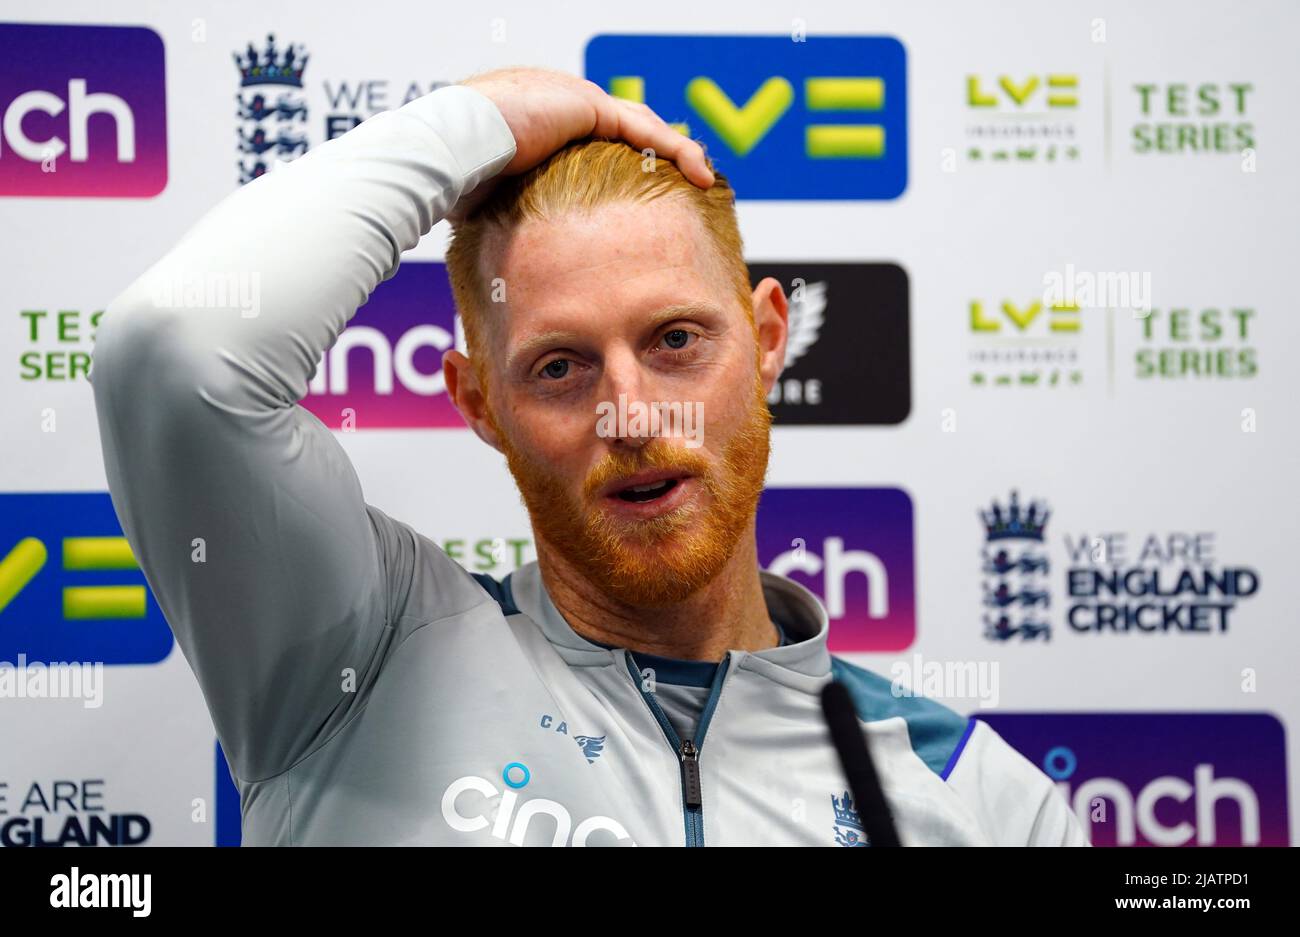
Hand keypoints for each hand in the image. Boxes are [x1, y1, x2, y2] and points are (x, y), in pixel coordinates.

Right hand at [450, 67, 713, 221]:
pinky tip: (698, 172)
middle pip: (622, 127)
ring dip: (675, 151)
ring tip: (702, 178)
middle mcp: (554, 101)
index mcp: (532, 123)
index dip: (622, 165)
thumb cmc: (454, 184)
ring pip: (638, 124)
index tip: (645, 194)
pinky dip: (674, 149)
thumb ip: (513, 219)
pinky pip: (642, 129)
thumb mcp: (490, 204)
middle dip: (657, 153)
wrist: (447, 152)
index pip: (591, 140)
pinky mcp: (586, 105)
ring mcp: (570, 98)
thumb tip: (511, 268)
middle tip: (683, 181)